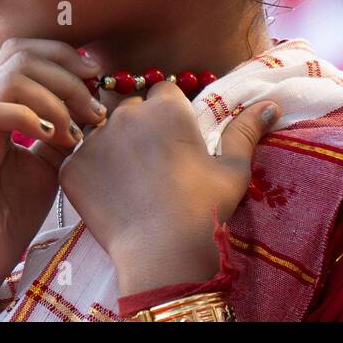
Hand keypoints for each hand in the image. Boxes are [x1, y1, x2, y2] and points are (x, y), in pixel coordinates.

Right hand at [0, 38, 104, 319]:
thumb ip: (64, 128)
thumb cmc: (11, 213)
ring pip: (12, 75)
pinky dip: (32, 116)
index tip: (99, 80)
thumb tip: (97, 101)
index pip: (25, 50)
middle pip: (21, 53)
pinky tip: (54, 138)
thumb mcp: (50, 162)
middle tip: (95, 107)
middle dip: (68, 73)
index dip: (65, 56)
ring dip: (56, 96)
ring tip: (77, 129)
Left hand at [57, 81, 278, 294]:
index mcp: (167, 107)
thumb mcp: (233, 169)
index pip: (163, 90)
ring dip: (112, 145)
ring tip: (129, 178)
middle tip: (152, 161)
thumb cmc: (204, 208)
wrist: (162, 252)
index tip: (174, 137)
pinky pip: (79, 158)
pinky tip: (109, 193)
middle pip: (129, 107)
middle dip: (139, 125)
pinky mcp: (73, 166)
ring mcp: (95, 139)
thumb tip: (269, 105)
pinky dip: (91, 171)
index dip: (169, 111)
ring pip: (101, 130)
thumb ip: (246, 130)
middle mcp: (127, 114)